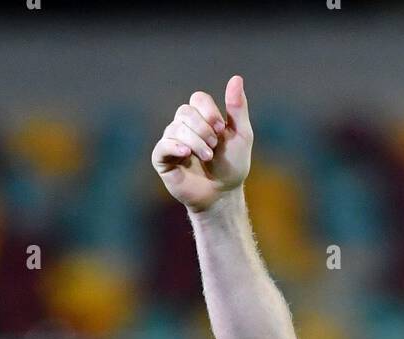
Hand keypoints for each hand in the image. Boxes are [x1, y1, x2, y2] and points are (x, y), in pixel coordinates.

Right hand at [151, 74, 252, 212]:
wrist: (223, 195)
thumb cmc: (232, 166)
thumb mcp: (241, 135)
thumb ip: (237, 108)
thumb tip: (237, 78)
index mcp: (200, 117)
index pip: (198, 99)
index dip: (209, 111)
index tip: (221, 129)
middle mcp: (183, 125)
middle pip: (185, 112)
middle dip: (203, 128)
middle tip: (215, 145)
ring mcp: (171, 141)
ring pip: (175, 128)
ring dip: (196, 142)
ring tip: (208, 156)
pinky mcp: (162, 159)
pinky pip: (162, 146)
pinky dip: (175, 147)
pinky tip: (186, 153)